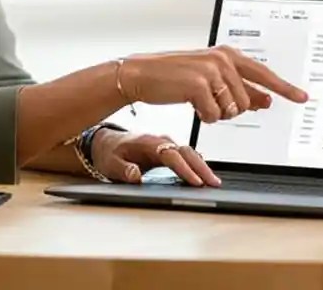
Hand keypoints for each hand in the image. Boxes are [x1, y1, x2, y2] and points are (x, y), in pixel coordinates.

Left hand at [91, 129, 221, 186]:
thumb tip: (135, 175)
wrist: (108, 143)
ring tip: (213, 182)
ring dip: (202, 166)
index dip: (184, 169)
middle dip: (201, 168)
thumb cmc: (111, 153)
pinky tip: (204, 174)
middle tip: (213, 182)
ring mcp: (166, 144)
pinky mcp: (168, 149)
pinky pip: (186, 155)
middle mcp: (160, 141)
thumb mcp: (111, 163)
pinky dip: (196, 164)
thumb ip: (123, 170)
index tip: (195, 181)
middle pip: (186, 152)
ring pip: (189, 153)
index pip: (170, 155)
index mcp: (148, 143)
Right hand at [119, 45, 308, 123]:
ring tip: (197, 99)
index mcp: (229, 55)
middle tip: (208, 101)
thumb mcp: (211, 81)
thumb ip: (240, 89)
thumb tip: (267, 101)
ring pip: (232, 110)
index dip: (285, 88)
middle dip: (230, 109)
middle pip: (246, 101)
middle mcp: (223, 59)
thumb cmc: (175, 78)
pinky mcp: (199, 84)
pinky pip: (214, 115)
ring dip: (215, 112)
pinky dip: (203, 116)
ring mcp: (212, 70)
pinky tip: (190, 103)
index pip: (264, 74)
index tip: (302, 97)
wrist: (142, 74)